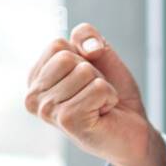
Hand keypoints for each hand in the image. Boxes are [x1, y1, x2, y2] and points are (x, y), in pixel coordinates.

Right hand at [23, 23, 165, 165]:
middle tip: (93, 93)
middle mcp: (34, 97)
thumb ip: (86, 36)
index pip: (56, 44)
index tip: (85, 78)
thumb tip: (89, 47)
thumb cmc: (111, 94)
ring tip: (98, 104)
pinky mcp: (67, 121)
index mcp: (35, 79)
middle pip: (66, 56)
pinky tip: (102, 113)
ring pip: (83, 71)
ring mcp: (48, 111)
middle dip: (91, 71)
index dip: (81, 55)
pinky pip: (97, 88)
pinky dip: (108, 96)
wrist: (132, 129)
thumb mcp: (99, 55)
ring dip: (101, 86)